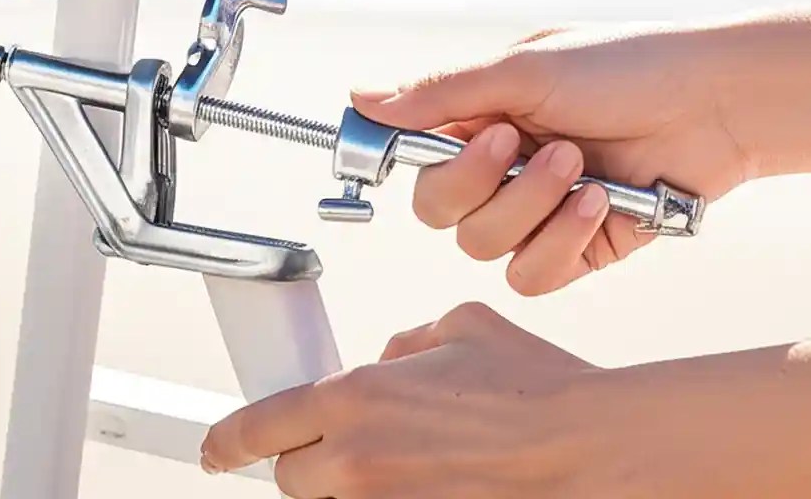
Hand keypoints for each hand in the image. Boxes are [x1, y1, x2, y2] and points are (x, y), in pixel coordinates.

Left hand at [199, 302, 617, 497]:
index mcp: (356, 399)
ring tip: (408, 465)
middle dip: (308, 461)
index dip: (229, 440)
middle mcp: (357, 462)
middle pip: (290, 478)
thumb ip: (405, 345)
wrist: (593, 451)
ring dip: (353, 486)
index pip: (258, 428)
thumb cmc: (539, 391)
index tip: (217, 448)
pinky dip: (391, 498)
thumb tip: (387, 362)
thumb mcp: (461, 329)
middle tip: (346, 448)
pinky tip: (432, 479)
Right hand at [352, 22, 752, 294]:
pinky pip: (533, 274)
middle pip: (440, 212)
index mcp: (481, 121)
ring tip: (576, 164)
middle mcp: (501, 171)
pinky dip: (559, 242)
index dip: (419, 163)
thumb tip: (363, 97)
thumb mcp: (525, 69)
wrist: (714, 102)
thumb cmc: (627, 67)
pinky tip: (598, 203)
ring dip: (527, 206)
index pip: (416, 162)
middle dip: (476, 182)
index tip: (441, 146)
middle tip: (518, 143)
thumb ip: (441, 94)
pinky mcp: (577, 249)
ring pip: (483, 246)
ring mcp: (537, 213)